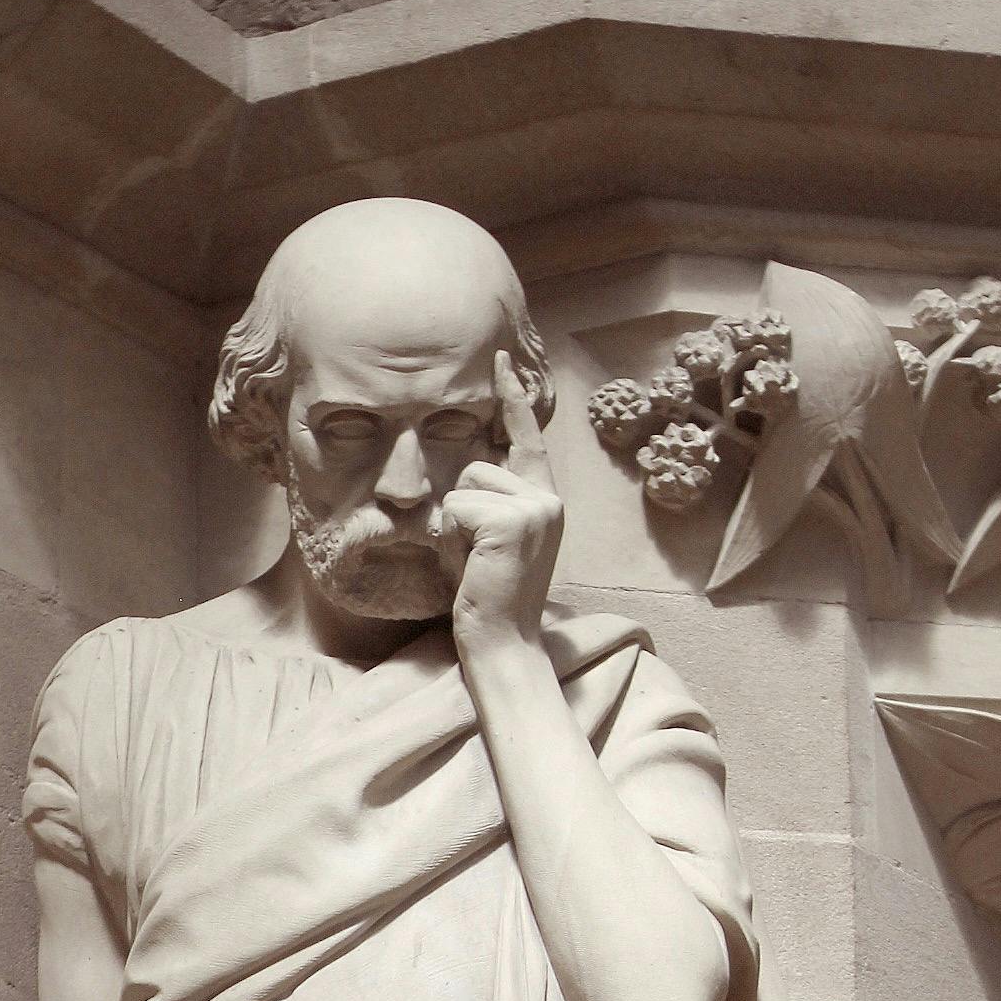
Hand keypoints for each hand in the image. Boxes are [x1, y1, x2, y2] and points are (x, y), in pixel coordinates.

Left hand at [440, 354, 562, 655]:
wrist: (504, 642)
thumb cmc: (490, 598)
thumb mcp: (491, 540)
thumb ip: (488, 502)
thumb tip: (465, 473)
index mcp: (544, 499)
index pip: (526, 437)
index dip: (511, 397)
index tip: (500, 358)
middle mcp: (547, 497)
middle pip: (475, 466)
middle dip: (461, 510)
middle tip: (477, 557)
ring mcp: (535, 506)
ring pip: (462, 486)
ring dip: (455, 527)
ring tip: (475, 563)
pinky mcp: (513, 519)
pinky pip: (456, 508)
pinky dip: (453, 540)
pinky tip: (473, 566)